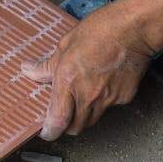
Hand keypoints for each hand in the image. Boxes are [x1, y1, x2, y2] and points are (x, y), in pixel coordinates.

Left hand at [21, 0, 154, 139]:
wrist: (134, 29)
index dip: (51, 131)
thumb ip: (47, 66)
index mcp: (68, 82)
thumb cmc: (99, 31)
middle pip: (76, 127)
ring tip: (81, 98)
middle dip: (67, 125)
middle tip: (63, 115)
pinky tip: (103, 85)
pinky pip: (110, 107)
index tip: (47, 132)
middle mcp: (88, 95)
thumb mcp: (65, 45)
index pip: (58, 120)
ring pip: (93, 119)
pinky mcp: (124, 97)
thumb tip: (28, 71)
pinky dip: (103, 102)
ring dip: (84, 116)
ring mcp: (108, 98)